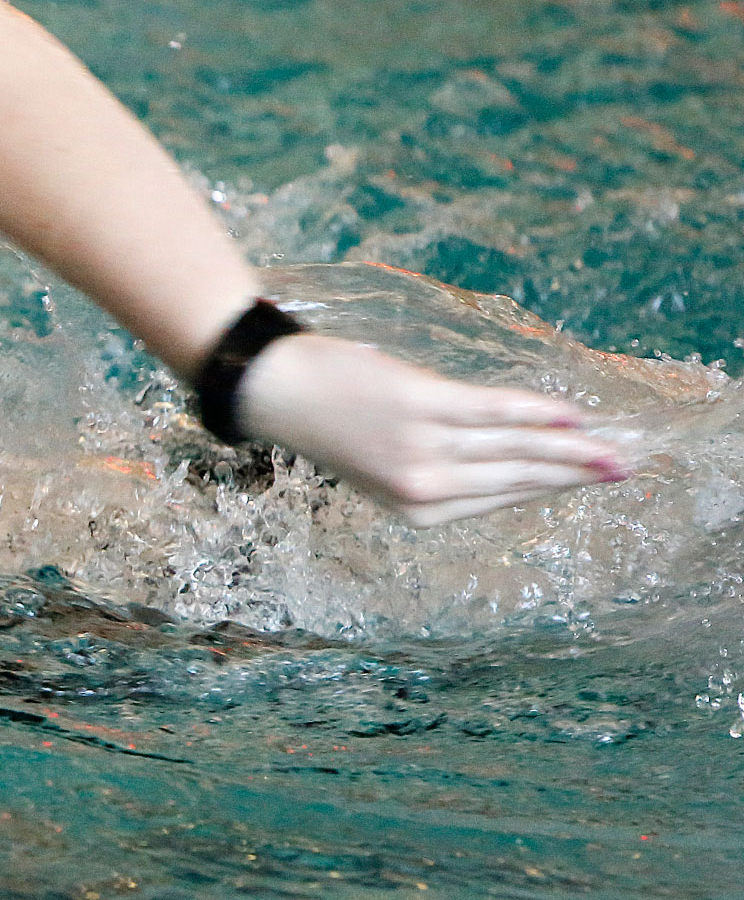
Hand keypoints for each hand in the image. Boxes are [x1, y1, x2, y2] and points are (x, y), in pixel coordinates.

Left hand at [233, 334, 627, 526]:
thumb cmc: (331, 419)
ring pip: (515, 449)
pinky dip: (538, 412)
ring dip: (572, 449)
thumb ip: (438, 467)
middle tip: (623, 470)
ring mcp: (423, 448)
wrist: (276, 389)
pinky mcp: (422, 407)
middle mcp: (423, 488)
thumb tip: (507, 455)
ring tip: (613, 449)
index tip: (588, 479)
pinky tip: (572, 416)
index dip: (549, 487)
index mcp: (416, 510)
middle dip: (575, 475)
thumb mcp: (383, 461)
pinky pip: (495, 411)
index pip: (499, 498)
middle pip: (517, 478)